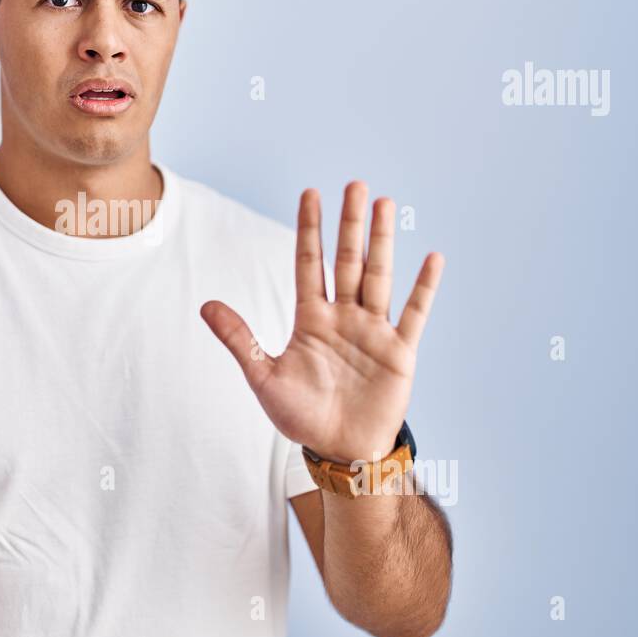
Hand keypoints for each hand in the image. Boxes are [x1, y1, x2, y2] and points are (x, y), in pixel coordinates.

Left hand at [201, 182, 443, 464]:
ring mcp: (373, 331)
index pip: (310, 263)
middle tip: (355, 184)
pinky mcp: (400, 352)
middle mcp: (344, 317)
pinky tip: (431, 257)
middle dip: (350, 224)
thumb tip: (205, 305)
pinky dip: (424, 287)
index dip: (310, 229)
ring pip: (379, 276)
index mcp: (311, 319)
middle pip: (348, 260)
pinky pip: (414, 314)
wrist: (339, 452)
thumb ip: (241, 339)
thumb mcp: (264, 376)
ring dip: (382, 242)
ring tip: (385, 204)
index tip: (311, 193)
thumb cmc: (301, 416)